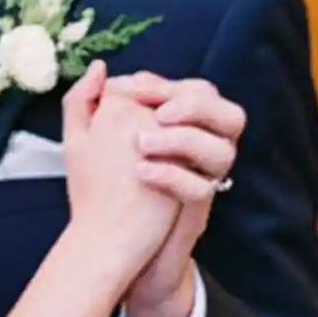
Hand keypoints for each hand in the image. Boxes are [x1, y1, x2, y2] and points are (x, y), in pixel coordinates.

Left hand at [105, 73, 245, 316]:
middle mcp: (197, 153)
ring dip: (183, 140)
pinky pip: (202, 191)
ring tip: (142, 144)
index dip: (164, 85)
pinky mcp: (195, 213)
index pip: (195, 90)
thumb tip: (98, 67)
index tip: (127, 88)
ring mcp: (200, 183)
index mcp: (177, 129)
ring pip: (223, 151)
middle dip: (192, 104)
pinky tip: (142, 172)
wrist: (115, 249)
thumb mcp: (89, 141)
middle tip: (156, 111)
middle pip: (228, 114)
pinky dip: (173, 177)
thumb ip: (90, 103)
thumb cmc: (106, 188)